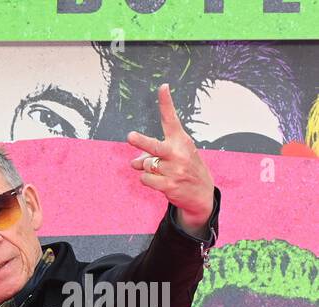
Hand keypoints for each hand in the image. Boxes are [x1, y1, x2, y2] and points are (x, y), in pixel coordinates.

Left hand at [126, 84, 215, 235]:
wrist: (202, 194)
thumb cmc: (185, 168)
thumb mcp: (175, 156)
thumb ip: (153, 154)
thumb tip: (133, 162)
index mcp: (181, 141)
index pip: (171, 120)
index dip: (166, 103)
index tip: (163, 87)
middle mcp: (178, 154)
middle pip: (155, 147)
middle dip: (142, 142)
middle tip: (130, 137)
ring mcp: (174, 170)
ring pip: (145, 165)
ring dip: (145, 168)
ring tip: (160, 171)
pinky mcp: (169, 186)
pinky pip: (145, 179)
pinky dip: (148, 180)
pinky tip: (160, 182)